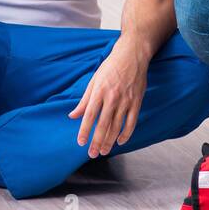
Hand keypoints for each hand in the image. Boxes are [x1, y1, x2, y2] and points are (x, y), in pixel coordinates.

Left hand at [69, 37, 148, 156]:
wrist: (132, 55)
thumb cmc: (110, 67)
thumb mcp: (94, 81)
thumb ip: (84, 101)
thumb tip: (72, 116)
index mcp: (99, 91)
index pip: (89, 116)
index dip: (84, 131)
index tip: (80, 142)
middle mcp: (112, 97)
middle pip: (103, 124)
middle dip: (97, 141)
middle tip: (92, 154)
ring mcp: (126, 100)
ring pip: (117, 126)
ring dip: (110, 141)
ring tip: (104, 151)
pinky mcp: (137, 101)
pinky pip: (131, 122)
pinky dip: (126, 133)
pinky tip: (120, 141)